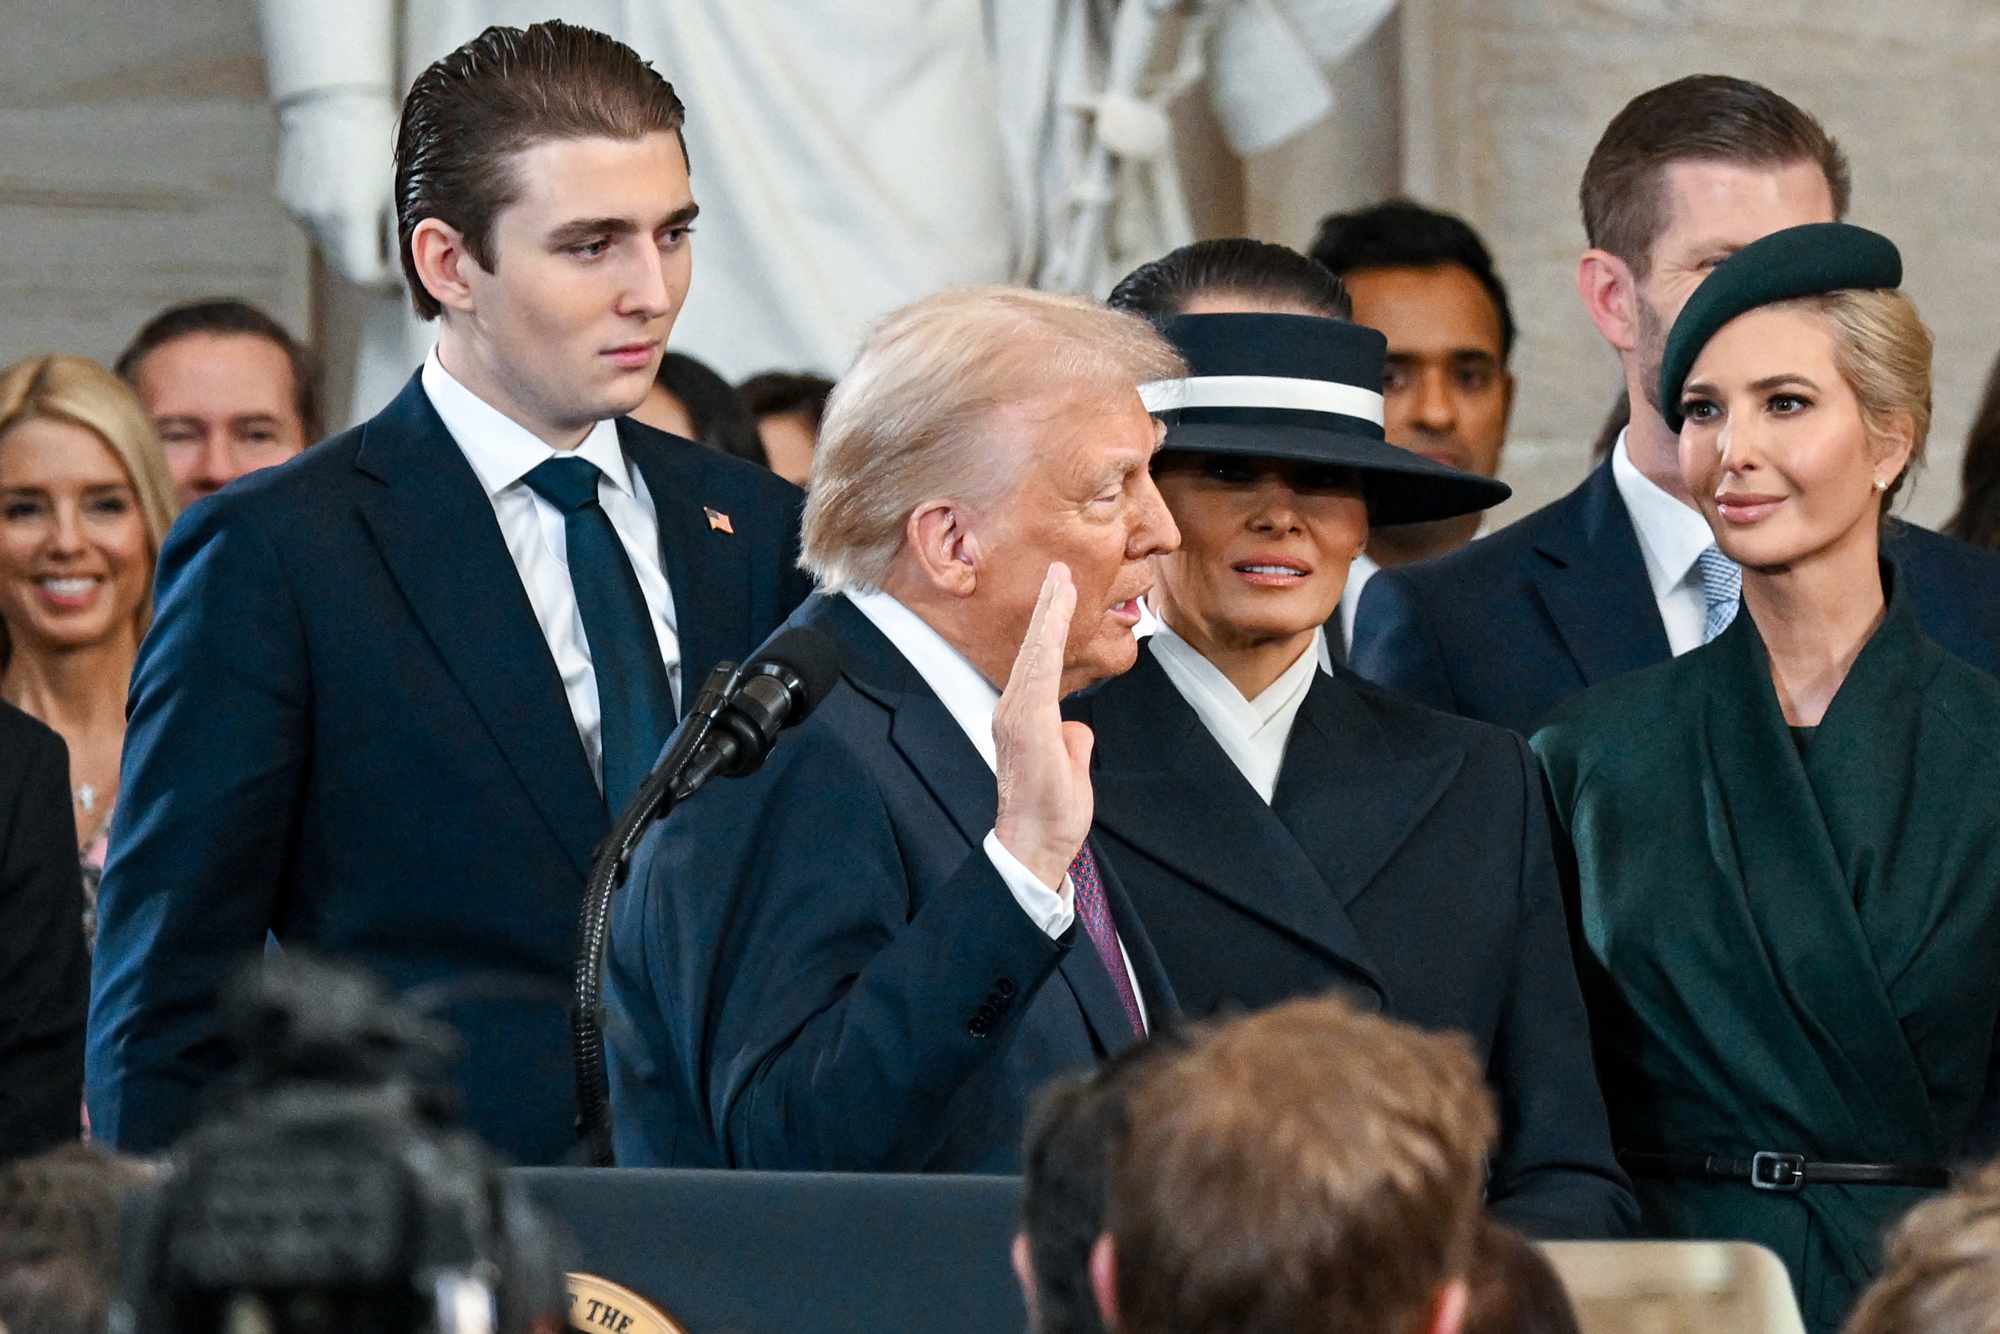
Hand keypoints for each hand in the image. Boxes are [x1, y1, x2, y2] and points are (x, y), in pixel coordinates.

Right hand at [274, 90, 398, 286]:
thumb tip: (415, 267)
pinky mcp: (290, 201)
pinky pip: (318, 230)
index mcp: (350, 215)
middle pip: (346, 269)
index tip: (404, 279)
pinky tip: (354, 215)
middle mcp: (320, 217)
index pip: (366, 276)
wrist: (331, 98)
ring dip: (354, 253)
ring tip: (378, 240)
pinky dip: (337, 232)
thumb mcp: (399, 185)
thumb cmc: (375, 137)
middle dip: (372, 273)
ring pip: (331, 251)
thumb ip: (403, 230)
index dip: (387, 285)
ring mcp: (301, 210)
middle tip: (396, 270)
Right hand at [993, 563, 1094, 889]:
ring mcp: (1017, 716)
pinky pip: (1041, 671)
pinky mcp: (1027, 723)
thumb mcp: (1070, 765)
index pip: (1040, 663)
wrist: (1034, 845)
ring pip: (1036, 653)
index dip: (1049, 626)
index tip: (1059, 593)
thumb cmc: (1049, 813)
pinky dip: (1048, 639)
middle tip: (1059, 570)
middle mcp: (1014, 711)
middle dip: (1048, 607)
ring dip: (1050, 614)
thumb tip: (1075, 727)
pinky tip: (1057, 615)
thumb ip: (1071, 739)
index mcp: (1024, 718)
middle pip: (1034, 649)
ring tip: (1061, 580)